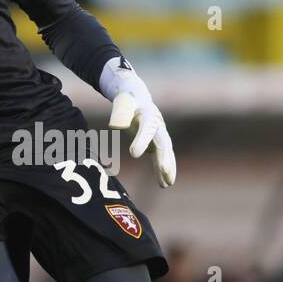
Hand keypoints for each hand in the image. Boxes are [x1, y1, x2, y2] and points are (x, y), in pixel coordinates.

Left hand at [107, 68, 176, 187]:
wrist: (136, 97)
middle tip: (164, 171)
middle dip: (165, 158)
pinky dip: (162, 171)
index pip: (147, 128)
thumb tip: (115, 125)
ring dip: (167, 168)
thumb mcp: (122, 102)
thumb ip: (120, 112)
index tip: (134, 154)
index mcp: (148, 114)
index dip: (142, 141)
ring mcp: (159, 135)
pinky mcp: (156, 144)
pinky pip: (160, 158)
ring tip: (167, 184)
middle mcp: (157, 126)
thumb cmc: (127, 100)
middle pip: (163, 143)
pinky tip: (164, 184)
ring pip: (165, 153)